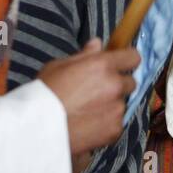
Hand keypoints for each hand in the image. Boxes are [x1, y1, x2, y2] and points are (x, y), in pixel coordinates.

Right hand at [38, 38, 140, 155]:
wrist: (39, 127)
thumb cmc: (45, 93)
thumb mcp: (59, 66)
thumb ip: (84, 55)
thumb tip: (98, 43)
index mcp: (103, 65)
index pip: (133, 57)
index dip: (127, 60)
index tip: (121, 65)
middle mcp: (115, 85)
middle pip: (130, 82)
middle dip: (118, 85)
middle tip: (99, 92)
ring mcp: (117, 108)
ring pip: (122, 103)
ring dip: (112, 105)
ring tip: (89, 111)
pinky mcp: (116, 129)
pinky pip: (117, 122)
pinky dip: (107, 123)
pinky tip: (90, 124)